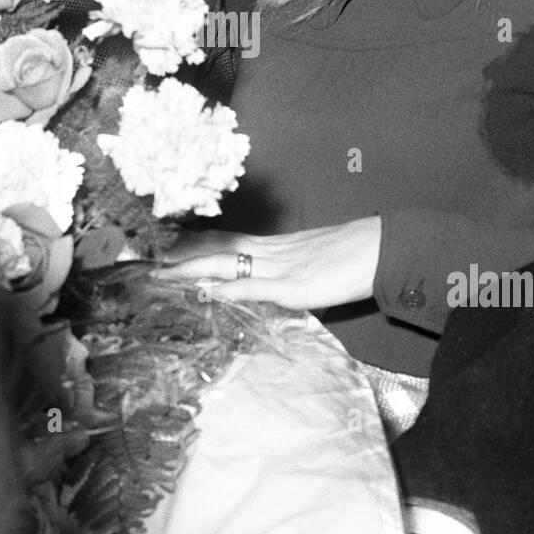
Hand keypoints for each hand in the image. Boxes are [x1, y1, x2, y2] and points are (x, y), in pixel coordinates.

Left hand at [151, 217, 381, 312]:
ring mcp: (281, 267)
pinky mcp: (294, 286)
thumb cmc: (355, 257)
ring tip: (163, 273)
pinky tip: (207, 293)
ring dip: (192, 269)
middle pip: (218, 249)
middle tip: (151, 260)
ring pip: (227, 263)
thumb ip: (292, 274)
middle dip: (183, 255)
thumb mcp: (315, 263)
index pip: (228, 241)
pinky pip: (255, 286)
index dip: (197, 243)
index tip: (168, 243)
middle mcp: (273, 252)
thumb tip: (275, 285)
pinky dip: (228, 289)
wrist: (383, 250)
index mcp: (278, 246)